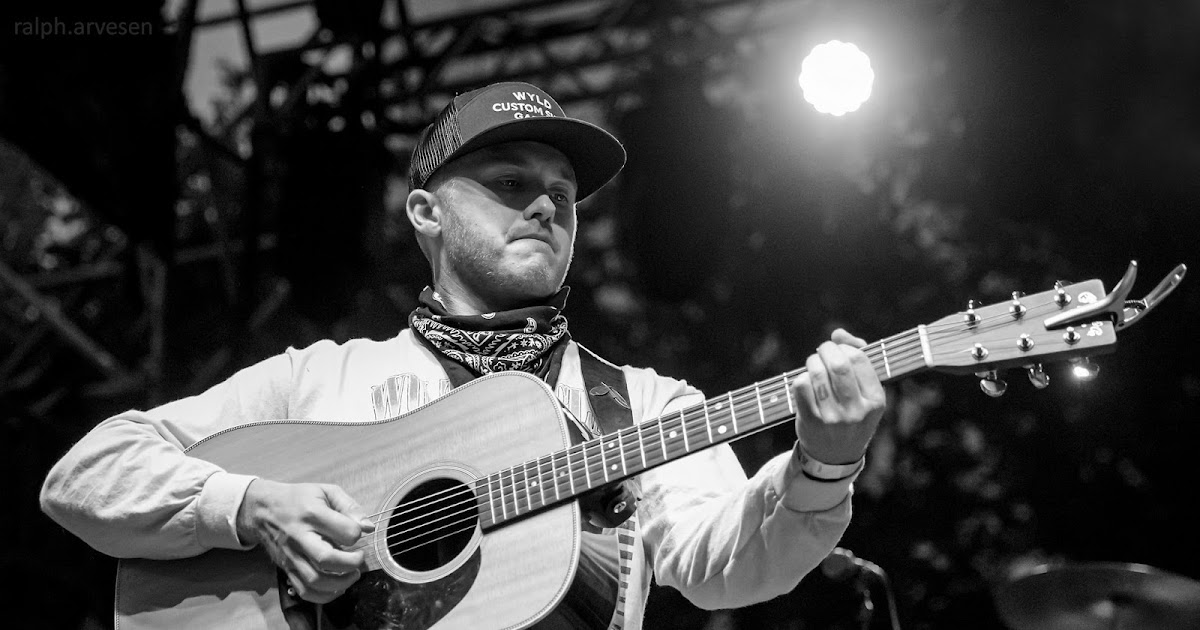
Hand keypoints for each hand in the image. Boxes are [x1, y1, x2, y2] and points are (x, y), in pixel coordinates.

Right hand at [236, 479, 373, 603]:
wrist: (262, 510)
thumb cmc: (298, 498)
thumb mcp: (325, 491)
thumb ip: (349, 506)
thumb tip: (368, 527)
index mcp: (312, 514)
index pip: (343, 531)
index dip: (358, 534)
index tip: (359, 532)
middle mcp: (300, 537)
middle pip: (327, 559)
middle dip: (351, 563)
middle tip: (359, 557)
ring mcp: (291, 556)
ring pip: (315, 580)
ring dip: (340, 583)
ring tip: (353, 574)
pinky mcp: (286, 569)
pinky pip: (304, 591)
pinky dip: (324, 596)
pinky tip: (337, 587)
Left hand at [792, 328, 885, 464]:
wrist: (835, 455)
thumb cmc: (850, 413)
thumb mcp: (864, 391)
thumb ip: (857, 356)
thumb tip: (838, 333)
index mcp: (875, 400)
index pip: (859, 358)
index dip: (844, 347)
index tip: (838, 349)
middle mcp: (857, 411)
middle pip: (837, 364)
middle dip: (826, 350)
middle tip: (822, 351)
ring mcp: (834, 418)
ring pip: (817, 373)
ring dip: (812, 362)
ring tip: (813, 364)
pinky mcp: (812, 421)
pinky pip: (801, 386)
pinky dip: (801, 378)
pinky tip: (806, 383)